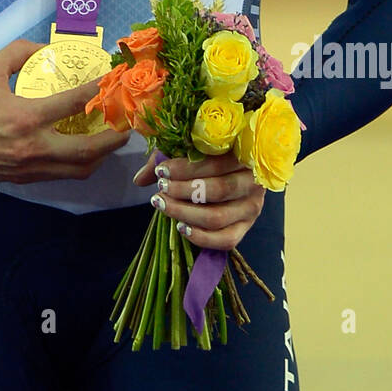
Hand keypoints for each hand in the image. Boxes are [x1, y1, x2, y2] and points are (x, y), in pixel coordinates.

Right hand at [0, 39, 131, 182]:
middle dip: (114, 137)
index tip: (116, 79)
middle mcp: (30, 148)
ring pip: (76, 169)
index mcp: (24, 117)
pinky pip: (58, 174)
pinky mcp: (19, 179)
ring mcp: (25, 168)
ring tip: (110, 138)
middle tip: (128, 122)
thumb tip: (51, 50)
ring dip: (99, 155)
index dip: (100, 89)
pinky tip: (80, 148)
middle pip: (88, 150)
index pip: (75, 103)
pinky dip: (76, 163)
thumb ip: (24, 53)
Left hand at [132, 149, 264, 249]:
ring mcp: (252, 207)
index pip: (214, 162)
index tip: (161, 171)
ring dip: (184, 213)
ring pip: (217, 217)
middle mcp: (253, 181)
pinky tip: (180, 227)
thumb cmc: (209, 156)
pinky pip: (225, 240)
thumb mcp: (189, 151)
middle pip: (217, 190)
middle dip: (182, 191)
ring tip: (163, 205)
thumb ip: (166, 160)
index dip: (184, 168)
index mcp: (243, 154)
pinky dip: (201, 237)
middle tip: (161, 188)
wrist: (236, 174)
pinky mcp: (247, 227)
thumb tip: (139, 180)